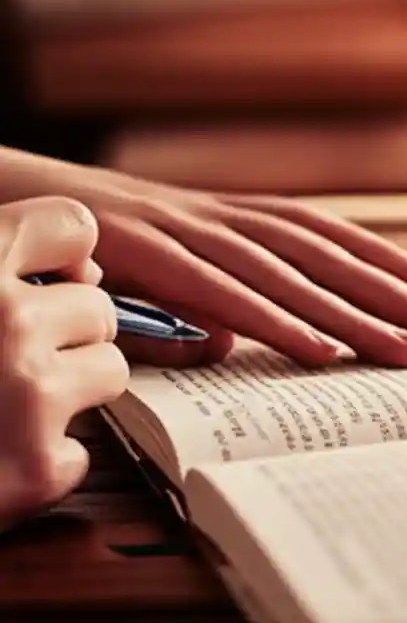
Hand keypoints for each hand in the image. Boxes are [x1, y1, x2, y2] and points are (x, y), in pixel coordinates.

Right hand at [0, 197, 126, 529]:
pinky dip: (41, 463)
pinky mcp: (38, 466)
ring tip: (0, 410)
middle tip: (2, 364)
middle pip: (97, 308)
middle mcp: (5, 320)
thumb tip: (88, 270)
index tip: (45, 280)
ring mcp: (28, 393)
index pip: (71, 226)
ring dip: (67, 393)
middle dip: (64, 336)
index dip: (64, 255)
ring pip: (109, 370)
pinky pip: (80, 450)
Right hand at [2, 149, 406, 368]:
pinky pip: (223, 290)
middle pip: (341, 258)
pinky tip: (325, 351)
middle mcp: (234, 218)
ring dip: (362, 314)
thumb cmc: (98, 241)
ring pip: (295, 273)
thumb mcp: (172, 273)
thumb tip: (246, 342)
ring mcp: (193, 229)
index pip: (348, 246)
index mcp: (247, 221)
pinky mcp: (148, 250)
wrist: (9, 199)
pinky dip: (277, 319)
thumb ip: (218, 302)